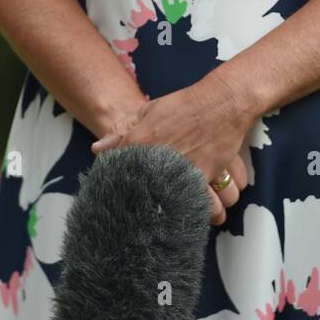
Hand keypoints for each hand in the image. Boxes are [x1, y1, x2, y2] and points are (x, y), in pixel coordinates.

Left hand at [91, 77, 251, 226]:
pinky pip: (203, 204)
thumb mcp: (149, 111)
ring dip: (179, 214)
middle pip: (145, 198)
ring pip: (177, 207)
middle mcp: (159, 159)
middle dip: (147, 209)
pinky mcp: (206, 177)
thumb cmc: (184, 104)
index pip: (118, 174)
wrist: (221, 102)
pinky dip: (204, 211)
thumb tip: (97, 149)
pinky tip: (202, 213)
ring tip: (178, 218)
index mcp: (140, 141)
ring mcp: (184, 171)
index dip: (118, 189)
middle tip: (148, 215)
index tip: (121, 199)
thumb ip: (122, 132)